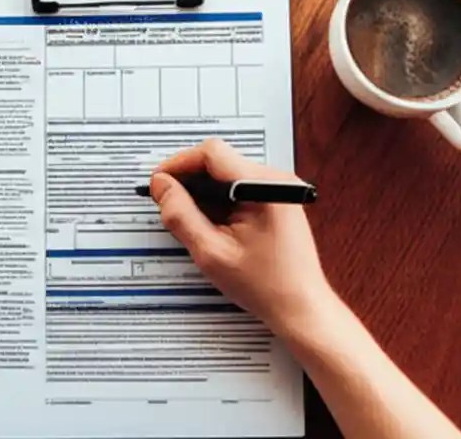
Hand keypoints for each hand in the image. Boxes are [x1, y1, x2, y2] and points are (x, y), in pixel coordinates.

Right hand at [150, 139, 333, 338]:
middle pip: (218, 162)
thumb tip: (162, 186)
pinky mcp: (276, 201)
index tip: (160, 183)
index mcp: (263, 186)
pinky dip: (218, 202)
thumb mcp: (211, 252)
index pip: (212, 153)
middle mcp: (275, 180)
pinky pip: (238, 189)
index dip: (179, 164)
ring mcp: (278, 190)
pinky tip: (211, 227)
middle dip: (189, 181)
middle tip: (168, 205)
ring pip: (226, 176)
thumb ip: (181, 215)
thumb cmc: (267, 286)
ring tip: (191, 223)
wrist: (301, 307)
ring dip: (203, 194)